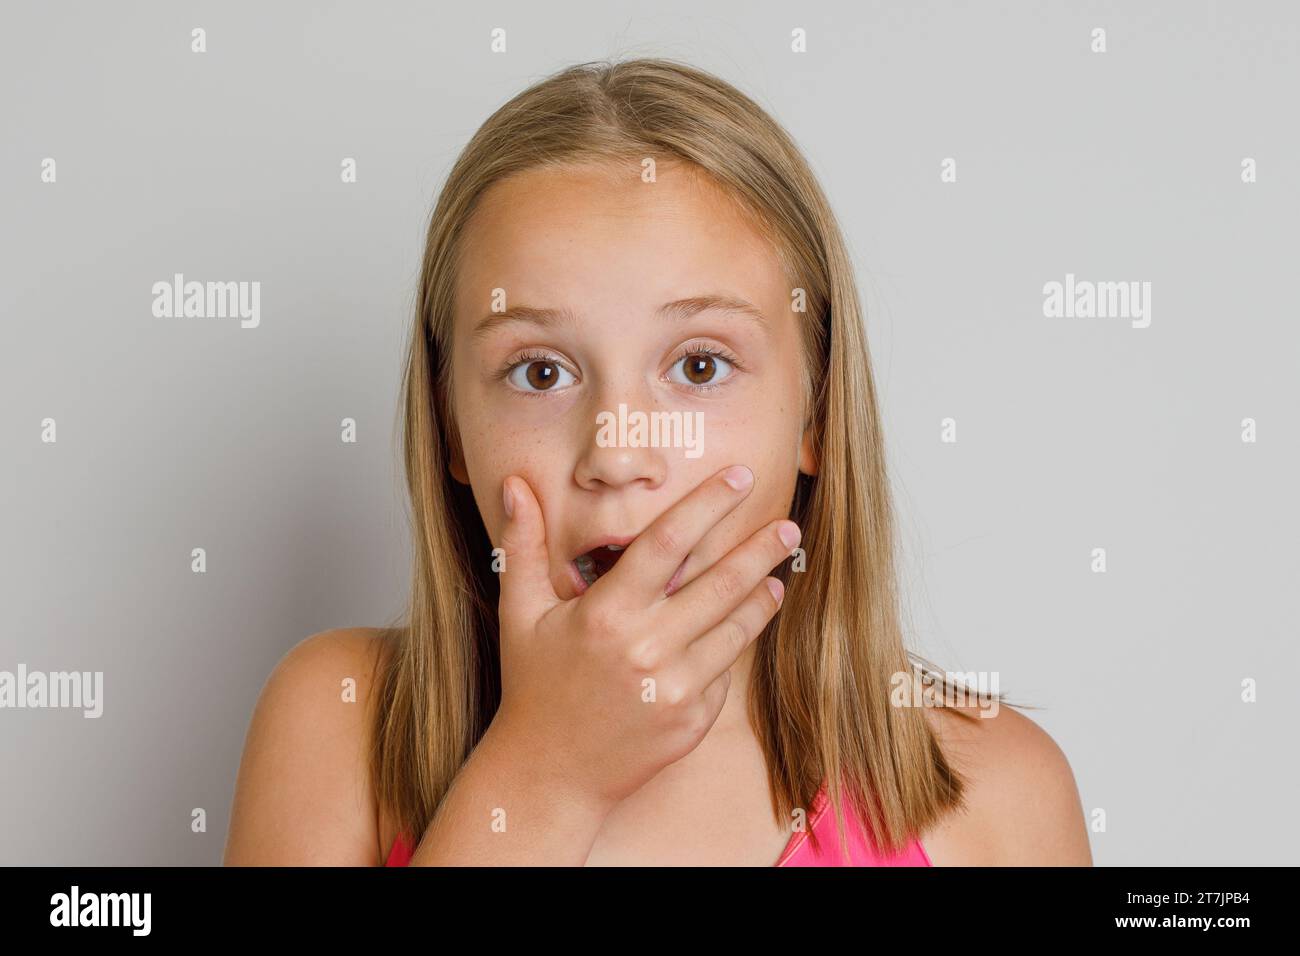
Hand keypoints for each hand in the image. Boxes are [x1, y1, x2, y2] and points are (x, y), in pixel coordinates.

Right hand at [489, 464, 799, 809]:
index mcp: (606, 613)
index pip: (668, 542)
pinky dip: (734, 645)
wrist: (549, 775)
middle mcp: (646, 648)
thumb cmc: (534, 686)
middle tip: (788, 525)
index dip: (708, 503)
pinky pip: (724, 672)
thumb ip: (523, 546)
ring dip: (762, 596)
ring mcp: (674, 688)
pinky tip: (741, 626)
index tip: (740, 477)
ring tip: (776, 574)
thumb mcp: (520, 614)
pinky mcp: (693, 721)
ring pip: (736, 629)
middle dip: (760, 549)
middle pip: (721, 583)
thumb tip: (515, 484)